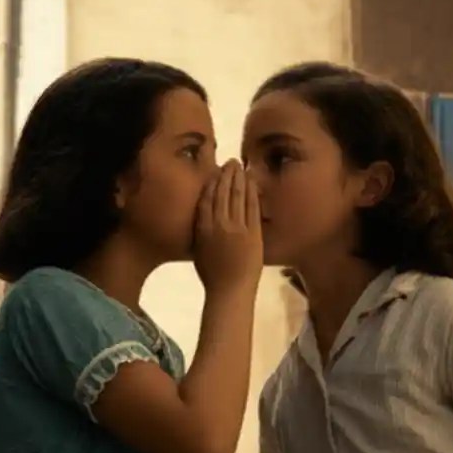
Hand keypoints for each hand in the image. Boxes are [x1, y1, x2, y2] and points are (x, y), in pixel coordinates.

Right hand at [193, 160, 262, 294]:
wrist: (230, 291)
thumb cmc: (212, 275)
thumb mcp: (199, 249)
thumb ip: (201, 231)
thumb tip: (203, 216)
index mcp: (203, 228)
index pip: (206, 199)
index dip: (212, 182)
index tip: (215, 171)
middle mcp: (219, 224)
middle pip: (222, 193)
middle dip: (226, 175)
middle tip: (230, 161)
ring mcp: (237, 227)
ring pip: (237, 196)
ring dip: (239, 178)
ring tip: (240, 166)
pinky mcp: (252, 232)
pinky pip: (252, 207)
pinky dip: (252, 192)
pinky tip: (252, 182)